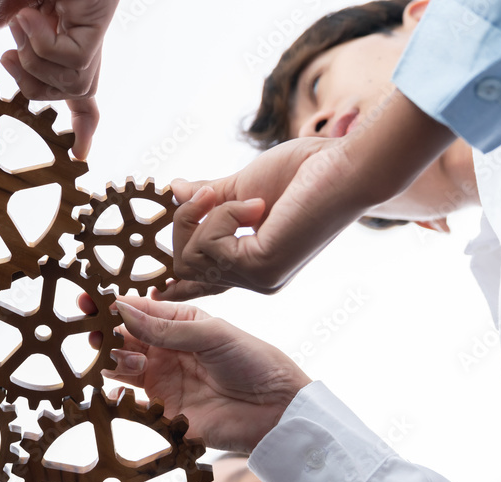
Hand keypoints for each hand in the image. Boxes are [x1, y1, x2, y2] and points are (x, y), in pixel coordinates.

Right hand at [0, 0, 119, 158]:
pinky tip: (31, 15)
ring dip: (33, 64)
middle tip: (8, 57)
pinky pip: (74, 63)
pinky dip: (43, 48)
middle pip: (74, 92)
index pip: (76, 86)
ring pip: (72, 84)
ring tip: (20, 21)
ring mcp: (89, 22)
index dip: (80, 122)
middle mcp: (78, 29)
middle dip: (36, 89)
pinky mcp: (96, 17)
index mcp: (55, 30)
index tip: (80, 154)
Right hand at [91, 295, 310, 453]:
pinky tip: (117, 383)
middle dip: (104, 332)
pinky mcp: (160, 408)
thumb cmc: (253, 362)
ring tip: (128, 361)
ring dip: (113, 359)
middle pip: (122, 336)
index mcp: (179, 321)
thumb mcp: (212, 334)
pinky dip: (116, 389)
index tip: (88, 300)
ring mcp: (161, 377)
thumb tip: (124, 311)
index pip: (137, 309)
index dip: (111, 304)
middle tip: (94, 333)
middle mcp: (166, 348)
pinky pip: (128, 397)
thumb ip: (165, 328)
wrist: (275, 410)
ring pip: (120, 364)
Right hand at [163, 90, 455, 299]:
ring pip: (190, 257)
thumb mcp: (244, 185)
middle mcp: (255, 280)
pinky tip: (258, 206)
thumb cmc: (307, 170)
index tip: (154, 296)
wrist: (346, 166)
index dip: (177, 288)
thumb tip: (174, 189)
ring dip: (206, 215)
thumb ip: (209, 196)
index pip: (205, 285)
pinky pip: (209, 246)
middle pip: (184, 265)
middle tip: (211, 192)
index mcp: (253, 263)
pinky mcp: (261, 270)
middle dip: (184, 222)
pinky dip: (223, 216)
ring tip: (245, 197)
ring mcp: (258, 280)